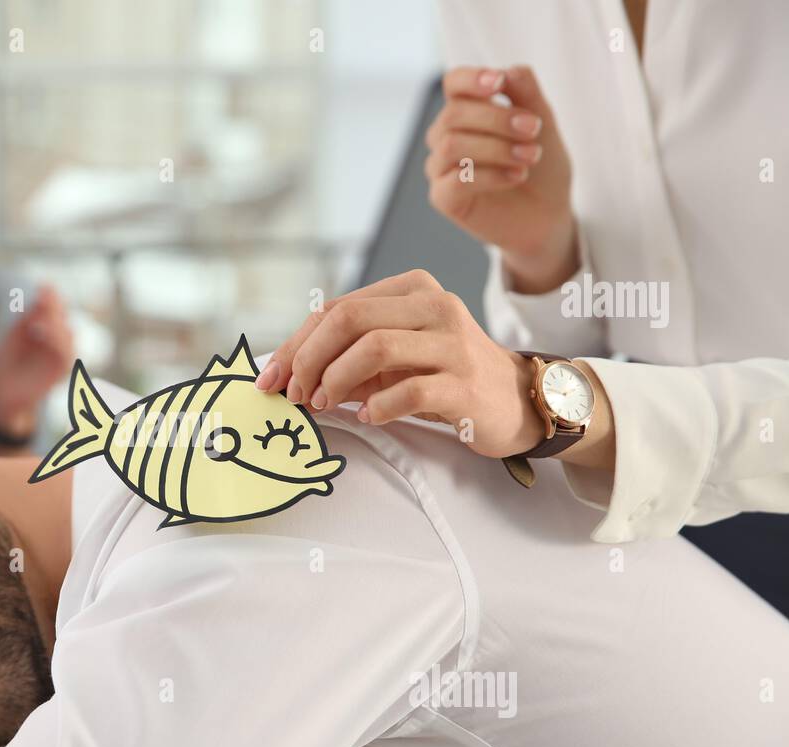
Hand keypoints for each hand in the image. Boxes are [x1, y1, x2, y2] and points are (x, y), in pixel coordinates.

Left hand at [0, 285, 73, 438]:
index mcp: (46, 331)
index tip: (45, 285)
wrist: (0, 393)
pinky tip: (39, 330)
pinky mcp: (59, 371)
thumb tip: (43, 294)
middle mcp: (56, 342)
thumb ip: (28, 317)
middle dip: (55, 307)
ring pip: (68, 333)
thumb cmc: (5, 364)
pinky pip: (65, 353)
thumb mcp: (14, 335)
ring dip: (55, 322)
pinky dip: (55, 340)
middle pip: (64, 318)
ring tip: (37, 318)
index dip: (53, 297)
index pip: (56, 310)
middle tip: (42, 297)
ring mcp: (59, 356)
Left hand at [255, 269, 544, 458]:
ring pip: (374, 348)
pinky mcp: (465, 383)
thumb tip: (287, 373)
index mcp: (411, 289)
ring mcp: (453, 343)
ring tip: (323, 405)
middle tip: (295, 395)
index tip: (271, 379)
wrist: (517, 400)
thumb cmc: (444, 376)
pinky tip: (366, 416)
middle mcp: (434, 306)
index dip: (296, 344)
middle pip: (349, 320)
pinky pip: (409, 390)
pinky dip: (376, 406)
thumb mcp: (393, 359)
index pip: (336, 308)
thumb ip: (346, 357)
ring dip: (336, 381)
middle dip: (309, 360)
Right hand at [425, 65, 577, 292]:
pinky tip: (517, 176)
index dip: (471, 79)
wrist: (547, 215)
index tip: (499, 83)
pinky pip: (456, 179)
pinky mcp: (443, 199)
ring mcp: (440, 169)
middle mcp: (446, 137)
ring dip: (496, 147)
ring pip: (451, 145)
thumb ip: (527, 94)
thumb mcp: (543, 124)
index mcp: (467, 112)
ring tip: (531, 156)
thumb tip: (506, 72)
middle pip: (453, 114)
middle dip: (496, 118)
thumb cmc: (542, 168)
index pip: (453, 83)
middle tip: (533, 129)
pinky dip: (491, 175)